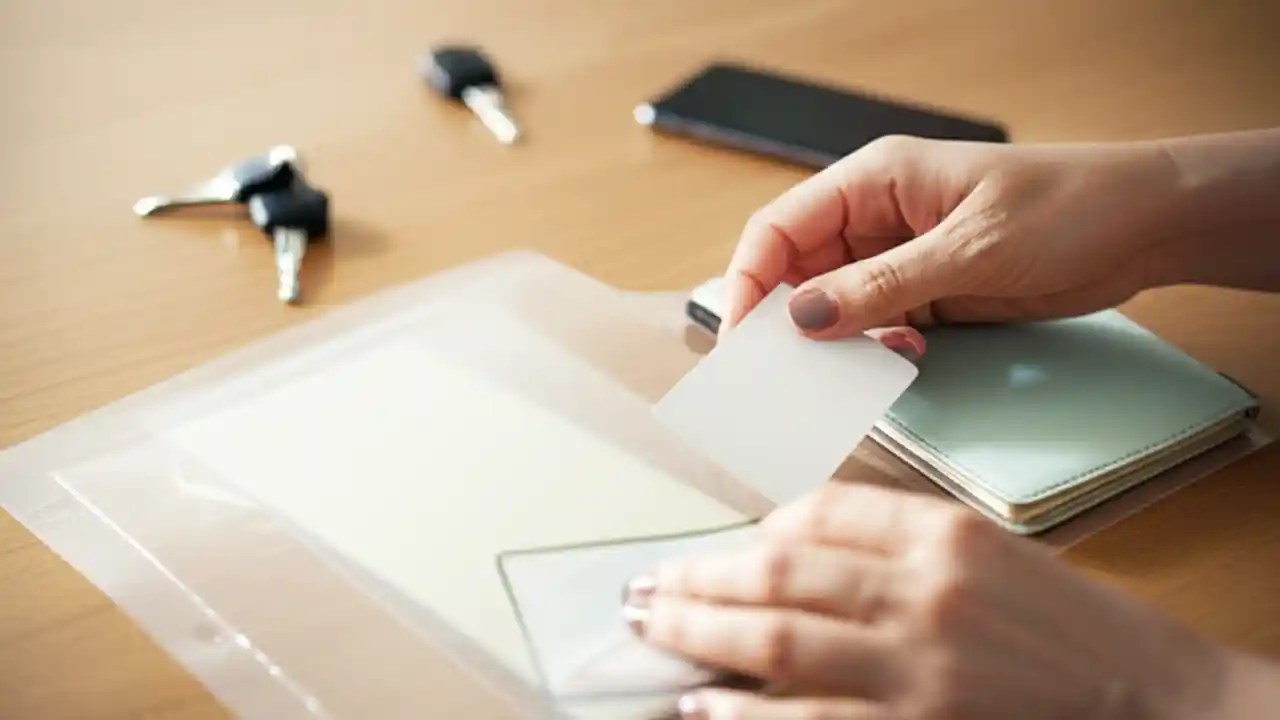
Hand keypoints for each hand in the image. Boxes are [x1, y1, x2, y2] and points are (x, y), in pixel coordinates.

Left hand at [623, 484, 1242, 719]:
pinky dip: (746, 714)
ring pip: (776, 641)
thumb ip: (891, 542)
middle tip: (645, 587)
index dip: (752, 530)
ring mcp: (919, 669)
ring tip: (652, 630)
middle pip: (778, 569)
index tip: (717, 548)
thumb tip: (785, 543)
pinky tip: (704, 706)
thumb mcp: (987, 552)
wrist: (1153, 701)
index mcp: (942, 534)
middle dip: (697, 579)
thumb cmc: (1069, 626)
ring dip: (698, 634)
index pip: (818, 511)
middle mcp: (925, 592)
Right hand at [720, 135, 1191, 337]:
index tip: (742, 337)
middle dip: (785, 321)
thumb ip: (881, 285)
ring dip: (832, 342)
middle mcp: (878, 218)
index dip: (749, 281)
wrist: (1146, 226)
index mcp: (875, 180)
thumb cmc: (1069, 206)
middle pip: (798, 272)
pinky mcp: (929, 294)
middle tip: (781, 373)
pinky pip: (877, 327)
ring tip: (842, 374)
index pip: (780, 228)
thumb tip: (801, 316)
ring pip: (833, 306)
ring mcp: (902, 258)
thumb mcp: (968, 248)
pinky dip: (875, 351)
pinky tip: (900, 360)